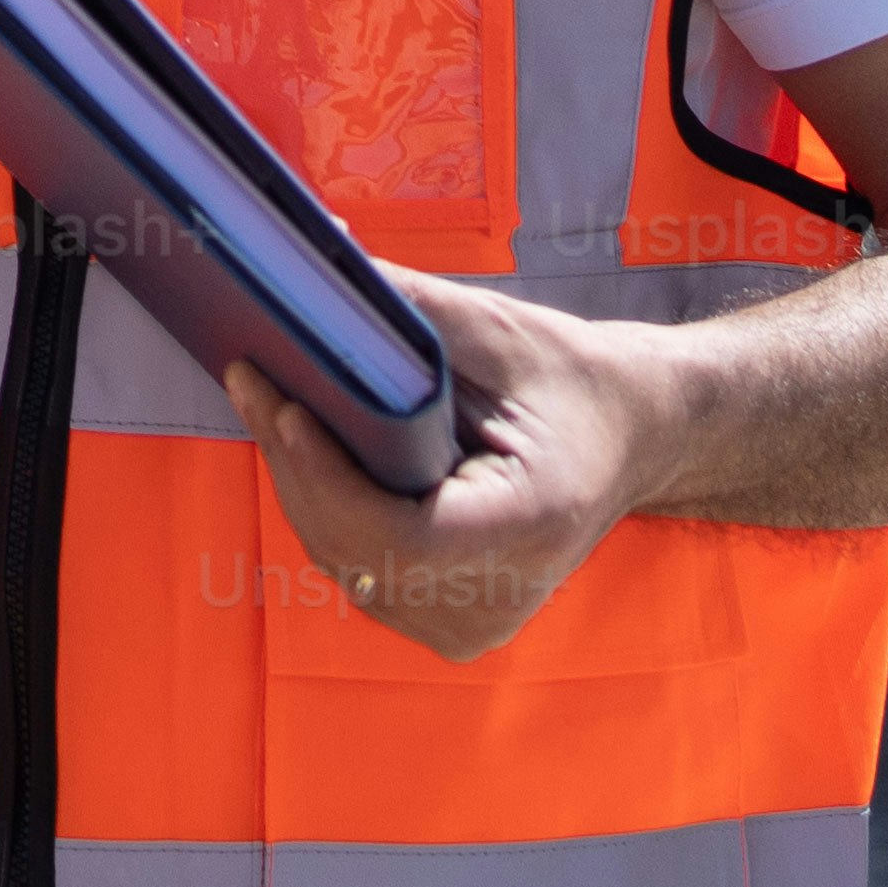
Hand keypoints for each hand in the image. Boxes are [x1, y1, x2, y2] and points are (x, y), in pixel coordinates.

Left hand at [218, 269, 679, 663]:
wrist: (635, 437)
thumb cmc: (575, 381)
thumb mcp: (502, 332)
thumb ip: (410, 308)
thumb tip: (312, 261)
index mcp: (530, 524)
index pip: (403, 538)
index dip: (332, 482)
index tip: (289, 409)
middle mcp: (504, 594)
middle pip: (360, 552)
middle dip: (297, 466)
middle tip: (252, 379)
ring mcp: (475, 624)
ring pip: (348, 565)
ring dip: (302, 487)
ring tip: (266, 401)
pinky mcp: (452, 624)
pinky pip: (363, 572)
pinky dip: (328, 512)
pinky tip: (306, 450)